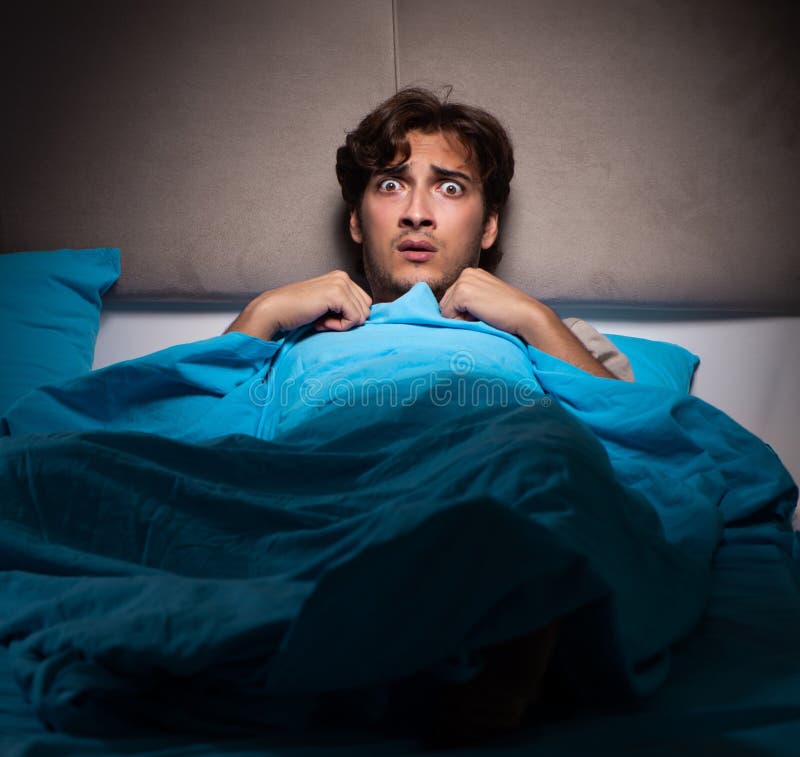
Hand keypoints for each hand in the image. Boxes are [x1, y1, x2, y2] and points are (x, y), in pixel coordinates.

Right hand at [225, 270, 371, 340]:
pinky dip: (339, 327)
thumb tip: (367, 318)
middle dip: (348, 321)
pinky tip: (320, 322)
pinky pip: (354, 319)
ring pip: (362, 315)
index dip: (348, 318)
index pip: (365, 304)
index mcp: (341, 278)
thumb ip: (345, 307)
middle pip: (366, 309)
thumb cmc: (298, 312)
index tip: (326, 318)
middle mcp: (343, 277)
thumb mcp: (326, 306)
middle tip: (323, 320)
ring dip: (342, 325)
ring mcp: (340, 283)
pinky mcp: (337, 294)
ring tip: (321, 320)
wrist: (275, 310)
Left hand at [439, 268, 616, 377]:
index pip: (450, 300)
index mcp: (472, 274)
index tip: (484, 314)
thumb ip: (468, 305)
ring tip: (484, 317)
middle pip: (444, 304)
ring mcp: (464, 280)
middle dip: (459, 317)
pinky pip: (447, 315)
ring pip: (444, 311)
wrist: (526, 316)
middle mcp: (466, 273)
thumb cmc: (509, 317)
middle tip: (485, 316)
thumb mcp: (485, 305)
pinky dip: (460, 322)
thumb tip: (442, 317)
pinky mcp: (462, 291)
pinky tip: (480, 317)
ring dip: (460, 320)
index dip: (462, 315)